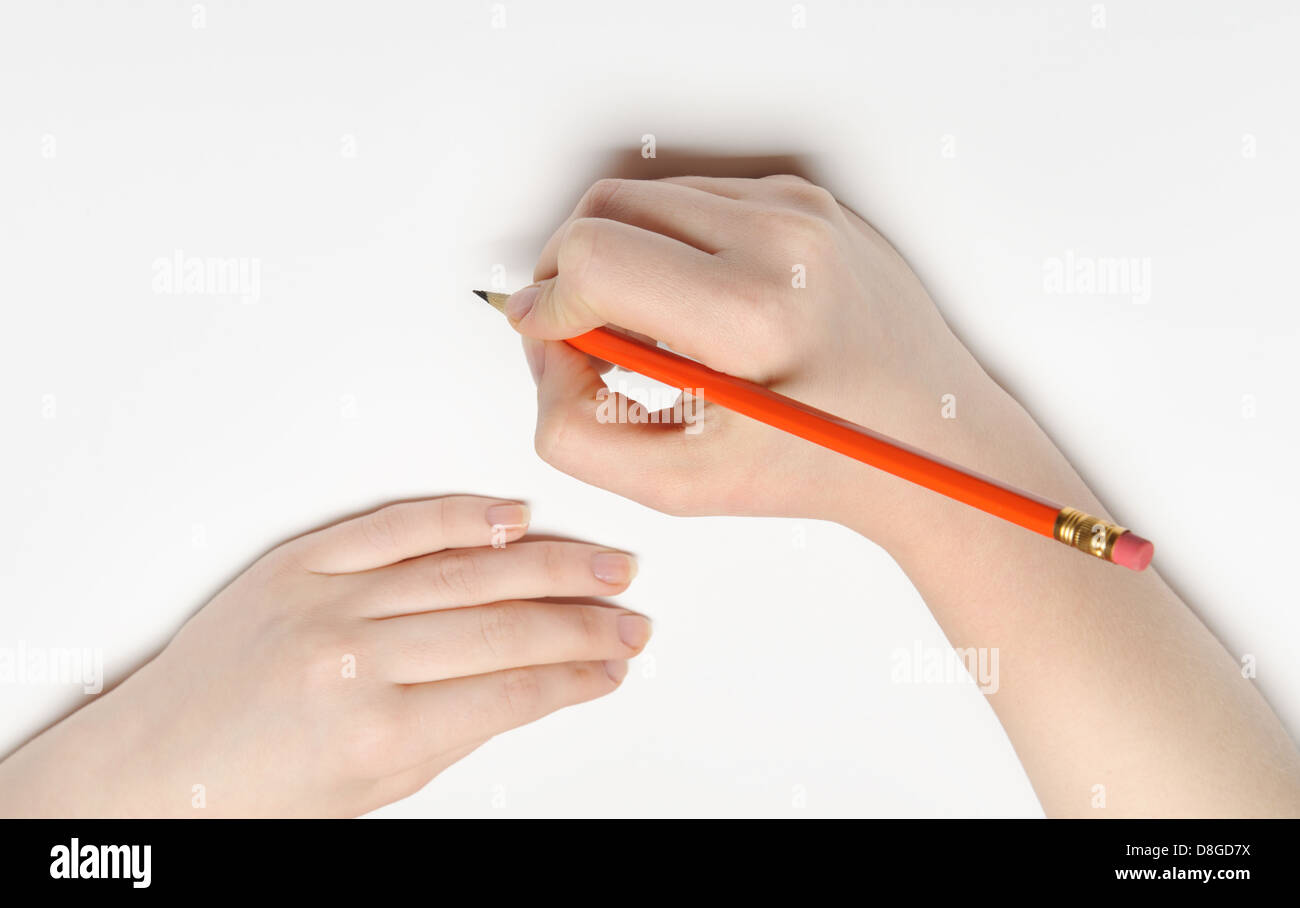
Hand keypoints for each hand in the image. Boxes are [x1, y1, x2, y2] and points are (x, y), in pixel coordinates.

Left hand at [0, 496, 649, 816]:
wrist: (156, 767)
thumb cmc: (254, 790)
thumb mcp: (375, 786)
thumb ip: (456, 730)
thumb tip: (532, 687)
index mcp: (379, 730)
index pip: (513, 690)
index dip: (578, 676)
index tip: (614, 667)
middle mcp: (356, 658)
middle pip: (506, 625)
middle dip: (586, 622)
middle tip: (633, 616)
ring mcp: (327, 599)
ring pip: (468, 570)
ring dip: (551, 567)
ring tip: (605, 566)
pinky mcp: (299, 562)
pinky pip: (396, 525)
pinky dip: (463, 516)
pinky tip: (515, 516)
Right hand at [506, 175, 1001, 531]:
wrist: (933, 440)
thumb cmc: (824, 466)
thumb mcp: (683, 485)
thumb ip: (577, 430)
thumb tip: (542, 347)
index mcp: (754, 315)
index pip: (594, 258)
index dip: (547, 303)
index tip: (548, 338)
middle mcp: (781, 239)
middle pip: (607, 207)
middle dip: (569, 271)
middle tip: (581, 335)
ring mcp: (800, 209)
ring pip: (647, 196)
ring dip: (619, 256)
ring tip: (644, 331)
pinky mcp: (809, 199)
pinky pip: (698, 198)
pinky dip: (670, 244)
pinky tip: (693, 307)